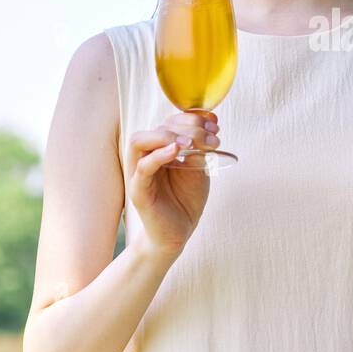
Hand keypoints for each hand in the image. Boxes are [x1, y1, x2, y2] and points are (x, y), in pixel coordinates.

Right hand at [125, 110, 220, 257]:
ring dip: (168, 136)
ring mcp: (139, 172)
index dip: (192, 118)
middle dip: (188, 127)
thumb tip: (211, 120)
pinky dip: (159, 155)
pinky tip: (178, 151)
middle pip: (159, 127)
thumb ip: (201, 148)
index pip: (169, 121)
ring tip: (191, 143)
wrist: (177, 234)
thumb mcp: (198, 169)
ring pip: (140, 140)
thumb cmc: (185, 200)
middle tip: (212, 137)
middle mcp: (146, 156)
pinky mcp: (138, 189)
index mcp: (160, 148)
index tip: (214, 125)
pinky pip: (143, 167)